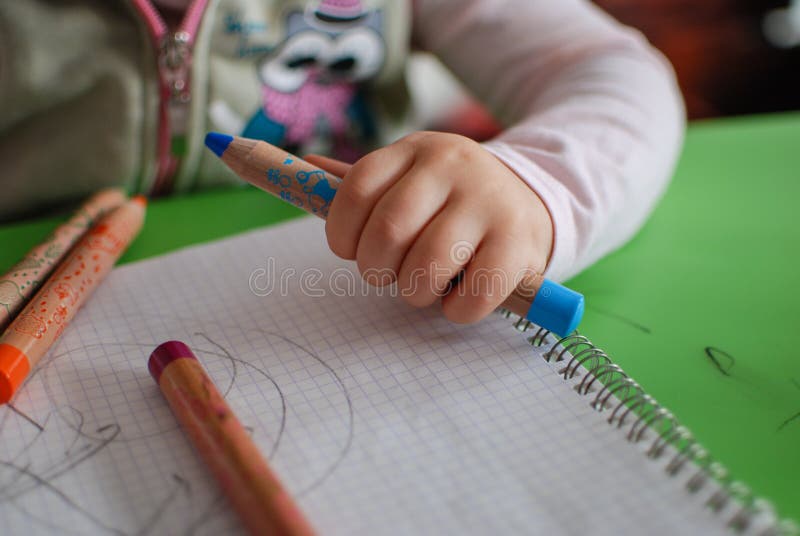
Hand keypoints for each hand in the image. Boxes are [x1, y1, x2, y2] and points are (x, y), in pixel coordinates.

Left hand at [306, 132, 553, 322]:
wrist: (531, 201)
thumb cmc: (451, 202)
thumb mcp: (410, 179)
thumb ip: (365, 184)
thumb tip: (307, 170)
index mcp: (415, 150)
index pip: (357, 188)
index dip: (341, 232)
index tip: (348, 251)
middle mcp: (452, 166)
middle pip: (389, 229)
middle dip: (377, 269)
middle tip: (387, 276)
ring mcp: (488, 201)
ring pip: (428, 264)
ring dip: (415, 291)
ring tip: (423, 287)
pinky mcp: (517, 241)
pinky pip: (473, 293)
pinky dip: (456, 310)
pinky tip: (457, 299)